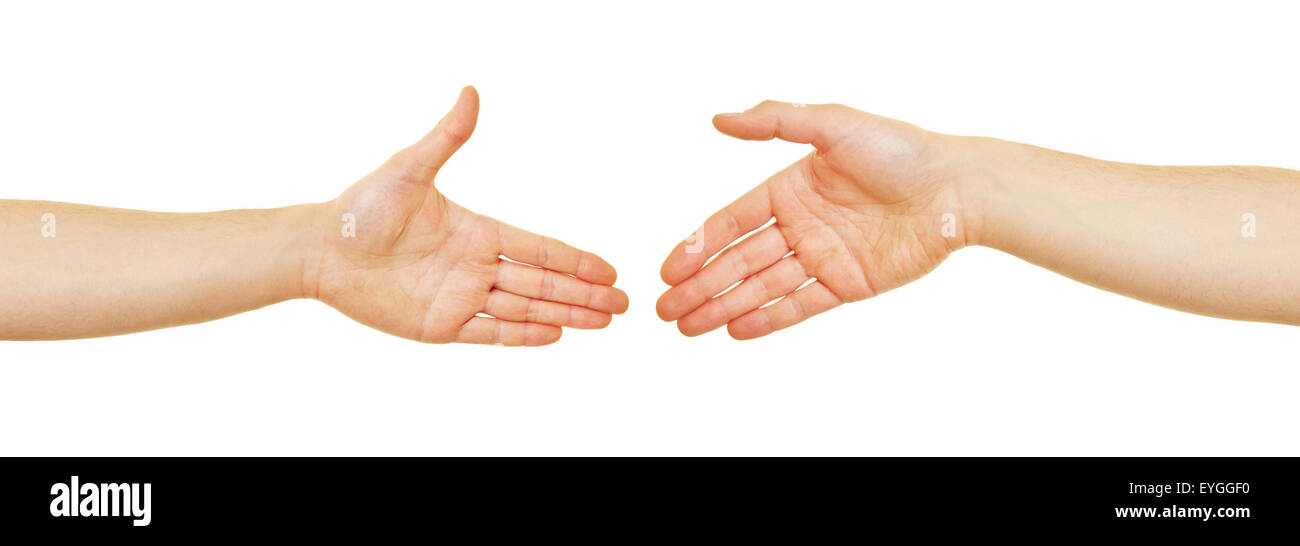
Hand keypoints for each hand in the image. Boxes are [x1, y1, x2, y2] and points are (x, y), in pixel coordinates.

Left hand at [308, 87, 627, 345]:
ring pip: (526, 310)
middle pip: (542, 283)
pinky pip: (491, 333)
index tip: (609, 269)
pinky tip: (556, 336)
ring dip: (566, 315)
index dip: (575, 260)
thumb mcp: (409, 169)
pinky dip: (523, 337)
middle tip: (623, 305)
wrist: (321, 252)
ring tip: (603, 322)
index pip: (538, 249)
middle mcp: (476, 266)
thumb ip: (447, 138)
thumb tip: (471, 92)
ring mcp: (461, 297)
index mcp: (477, 231)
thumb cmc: (361, 208)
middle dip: (584, 294)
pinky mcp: (440, 326)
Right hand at [657, 101, 971, 338]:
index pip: (732, 222)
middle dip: (700, 286)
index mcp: (790, 188)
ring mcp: (822, 257)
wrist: (957, 190)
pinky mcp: (848, 284)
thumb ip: (775, 121)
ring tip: (686, 328)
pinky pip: (800, 305)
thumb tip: (718, 119)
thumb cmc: (900, 151)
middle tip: (664, 310)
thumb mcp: (834, 125)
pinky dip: (768, 319)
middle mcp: (801, 224)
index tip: (667, 270)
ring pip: (762, 287)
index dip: (697, 245)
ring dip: (723, 307)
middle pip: (739, 261)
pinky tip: (734, 330)